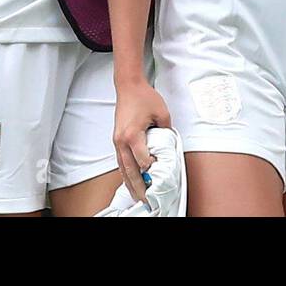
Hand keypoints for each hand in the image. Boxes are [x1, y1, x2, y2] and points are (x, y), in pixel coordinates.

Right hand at [112, 79, 172, 201]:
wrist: (128, 86)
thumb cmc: (144, 97)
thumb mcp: (162, 113)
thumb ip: (167, 132)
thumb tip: (170, 147)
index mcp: (132, 134)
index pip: (143, 161)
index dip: (152, 170)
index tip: (161, 175)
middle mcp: (122, 140)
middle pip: (130, 170)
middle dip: (139, 187)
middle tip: (147, 200)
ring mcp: (117, 141)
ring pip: (122, 168)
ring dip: (130, 183)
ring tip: (138, 196)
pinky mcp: (116, 140)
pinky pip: (120, 161)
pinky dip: (126, 173)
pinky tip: (130, 181)